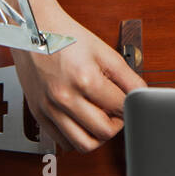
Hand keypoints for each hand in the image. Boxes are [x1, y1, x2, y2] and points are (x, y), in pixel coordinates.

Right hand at [11, 5, 145, 151]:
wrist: (33, 30)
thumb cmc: (67, 37)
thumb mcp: (104, 52)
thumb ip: (127, 77)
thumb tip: (141, 96)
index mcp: (85, 79)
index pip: (120, 109)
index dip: (130, 107)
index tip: (128, 102)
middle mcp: (64, 97)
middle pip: (104, 133)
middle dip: (116, 124)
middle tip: (116, 112)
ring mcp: (49, 108)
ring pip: (82, 145)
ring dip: (97, 136)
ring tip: (100, 119)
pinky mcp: (38, 113)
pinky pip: (62, 141)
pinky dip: (76, 138)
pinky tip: (82, 122)